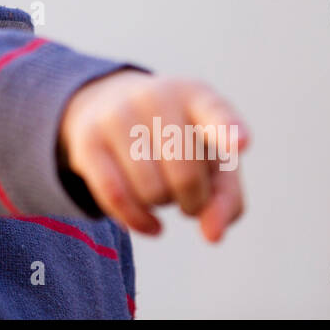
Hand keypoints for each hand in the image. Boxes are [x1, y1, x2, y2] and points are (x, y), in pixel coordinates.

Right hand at [57, 68, 249, 242]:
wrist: (108, 105)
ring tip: (163, 192)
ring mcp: (117, 115)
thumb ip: (226, 198)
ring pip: (150, 190)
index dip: (229, 130)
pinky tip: (154, 226)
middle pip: (185, 174)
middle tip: (190, 197)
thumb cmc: (176, 140)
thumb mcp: (211, 159)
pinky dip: (139, 222)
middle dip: (193, 200)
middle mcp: (155, 97)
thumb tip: (212, 235)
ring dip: (163, 206)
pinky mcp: (87, 142)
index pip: (215, 111)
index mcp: (195, 95)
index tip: (241, 145)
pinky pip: (116, 196)